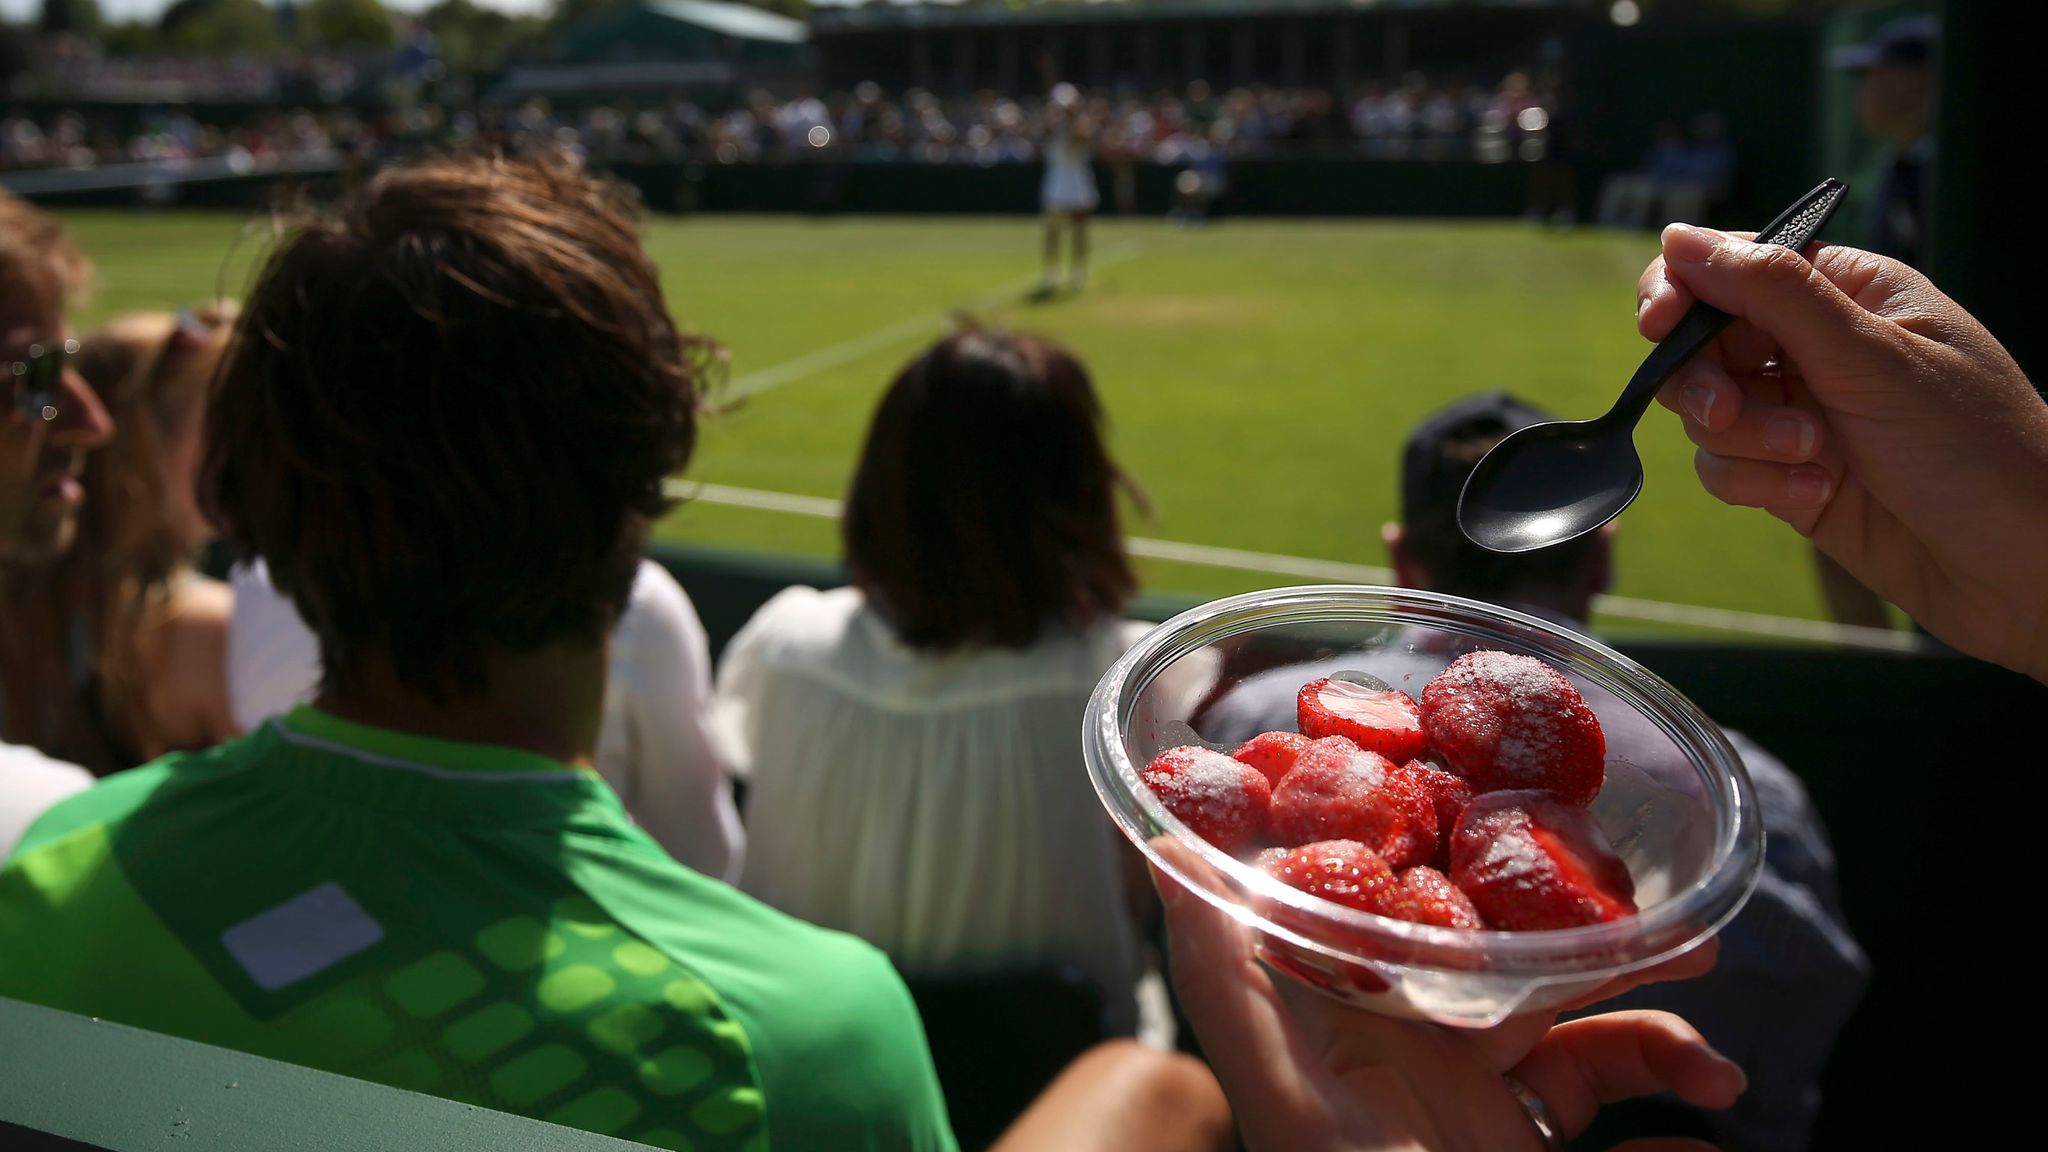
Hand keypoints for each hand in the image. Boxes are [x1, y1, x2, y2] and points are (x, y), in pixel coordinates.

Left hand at [1154, 838, 1743, 1151]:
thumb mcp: (1284, 1100)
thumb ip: (1230, 990)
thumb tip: (1164, 856)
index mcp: (1361, 1020)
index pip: (1421, 916)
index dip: (1479, 865)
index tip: (1554, 834)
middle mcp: (1424, 1055)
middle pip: (1529, 973)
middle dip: (1614, 950)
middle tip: (1690, 940)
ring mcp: (1483, 1113)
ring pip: (1591, 1047)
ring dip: (1661, 1042)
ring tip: (1718, 1070)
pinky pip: (1616, 1135)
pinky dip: (1673, 1133)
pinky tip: (1705, 1142)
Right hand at [1638, 225, 2047, 681]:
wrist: (2025, 568)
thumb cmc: (1978, 448)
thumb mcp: (1872, 358)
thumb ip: (1772, 292)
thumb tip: (1680, 236)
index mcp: (1848, 294)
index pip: (1734, 266)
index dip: (1684, 291)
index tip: (1660, 326)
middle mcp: (1819, 348)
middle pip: (1704, 342)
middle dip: (1709, 384)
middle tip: (1730, 416)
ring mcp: (1802, 414)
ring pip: (1707, 411)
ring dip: (1744, 440)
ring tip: (1810, 460)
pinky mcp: (1791, 478)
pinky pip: (1726, 467)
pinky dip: (1755, 482)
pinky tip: (1814, 494)